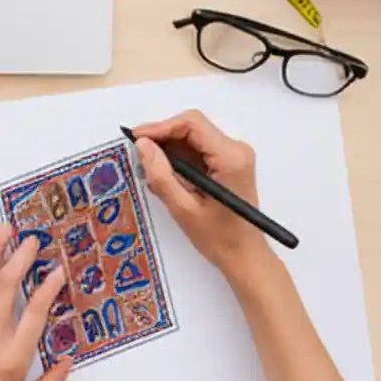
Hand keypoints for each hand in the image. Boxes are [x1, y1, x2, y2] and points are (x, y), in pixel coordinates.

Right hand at [133, 110, 274, 281]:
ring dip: (168, 150)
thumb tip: (142, 145)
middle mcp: (236, 150)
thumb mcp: (183, 209)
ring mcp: (233, 155)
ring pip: (192, 138)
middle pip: (191, 128)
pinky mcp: (228, 163)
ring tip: (149, 171)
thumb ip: (161, 175)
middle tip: (139, 156)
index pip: (192, 124)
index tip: (135, 139)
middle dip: (162, 139)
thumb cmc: (219, 238)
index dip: (160, 127)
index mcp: (231, 157)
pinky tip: (165, 177)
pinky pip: (197, 150)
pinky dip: (178, 159)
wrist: (245, 256)